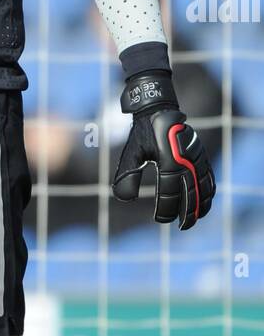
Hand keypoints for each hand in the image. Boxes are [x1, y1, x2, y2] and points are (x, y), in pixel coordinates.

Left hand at [112, 72, 215, 229]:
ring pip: (204, 186)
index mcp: (169, 161)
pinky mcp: (201, 154)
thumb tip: (125, 198)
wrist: (158, 109)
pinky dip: (209, 189)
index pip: (170, 193)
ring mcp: (197, 157)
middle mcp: (186, 160)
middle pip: (191, 193)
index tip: (161, 220)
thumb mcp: (130, 153)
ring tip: (196, 218)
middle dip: (188, 212)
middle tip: (182, 226)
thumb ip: (126, 176)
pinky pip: (209, 175)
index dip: (166, 209)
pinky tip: (206, 200)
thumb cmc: (142, 132)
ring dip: (202, 204)